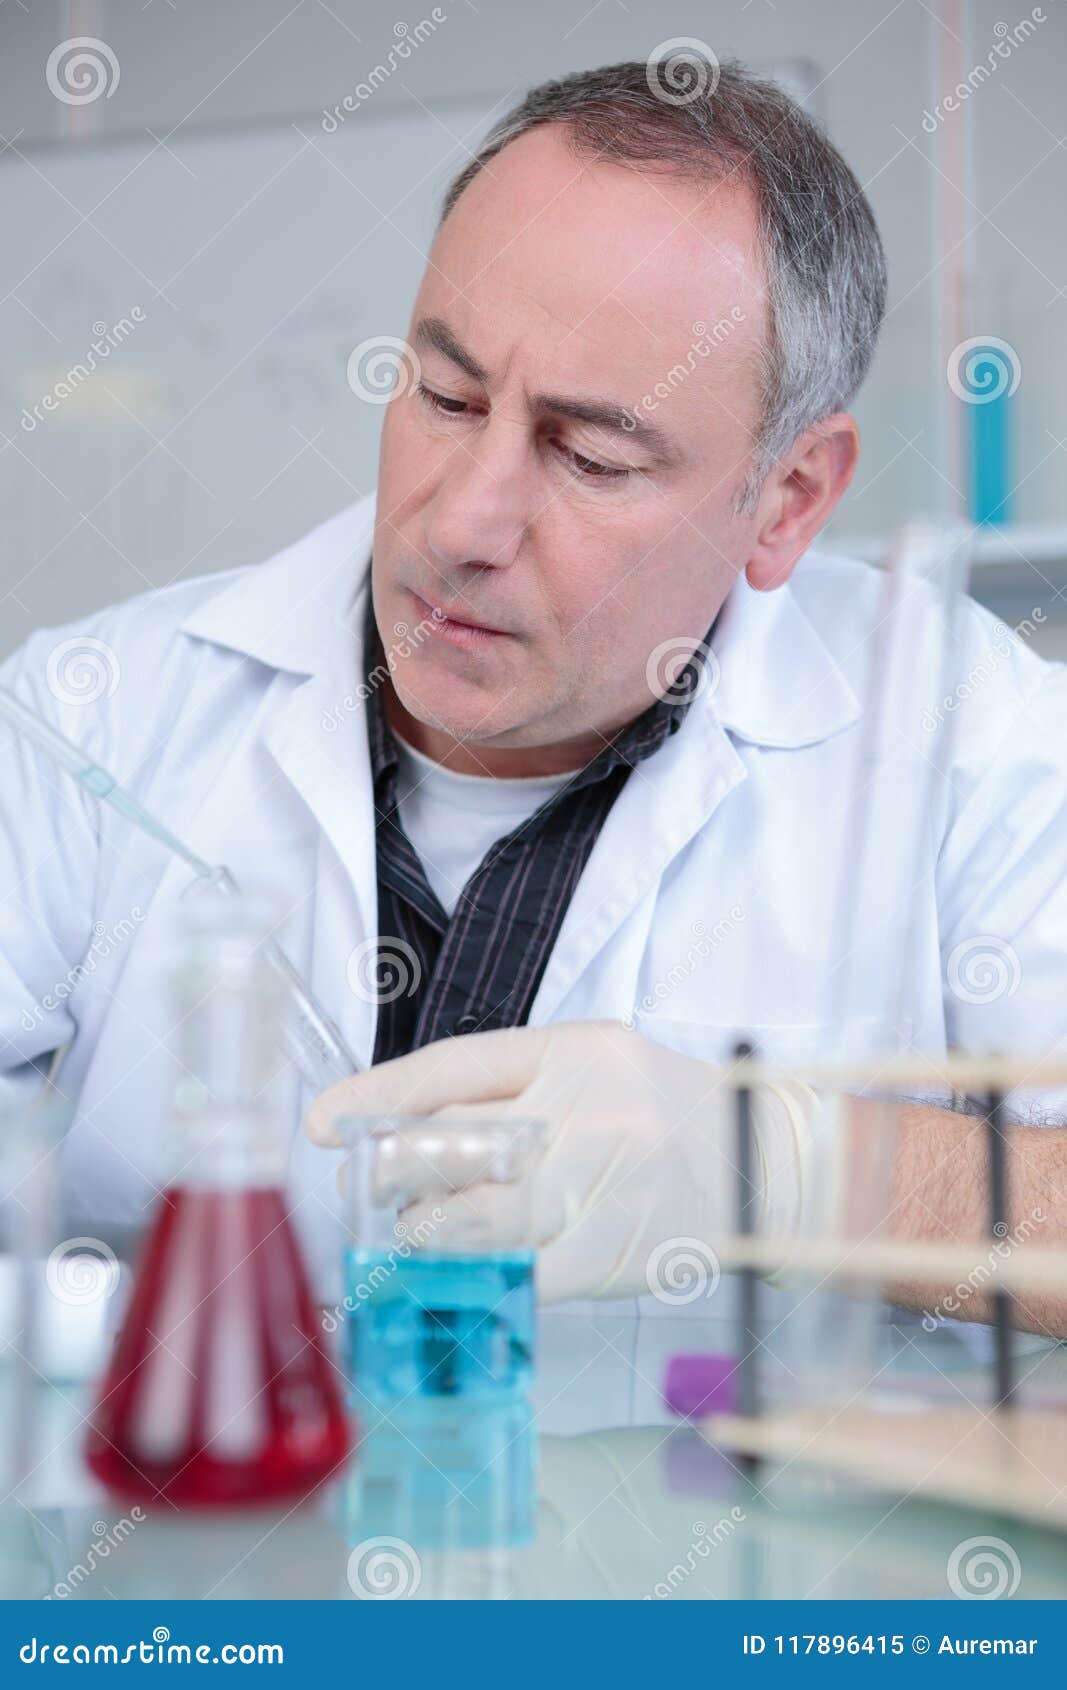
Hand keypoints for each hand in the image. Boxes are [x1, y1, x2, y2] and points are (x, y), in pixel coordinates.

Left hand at [305, 1021, 819, 1302]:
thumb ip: (513, 1088)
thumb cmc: (668, 1115)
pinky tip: (471, 1268)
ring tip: (421, 1231)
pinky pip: (517, 1272)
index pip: (453, 1069)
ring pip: (473, 1217)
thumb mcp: (596, 1067)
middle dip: (399, 1173)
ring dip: (428, 1232)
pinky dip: (482, 1275)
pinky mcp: (610, 1255)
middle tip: (382, 1186)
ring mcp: (601, 1187)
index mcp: (577, 1051)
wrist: (767, 1166)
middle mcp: (587, 1112)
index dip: (377, 1098)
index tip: (324, 1123)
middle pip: (452, 1145)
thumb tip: (410, 1125)